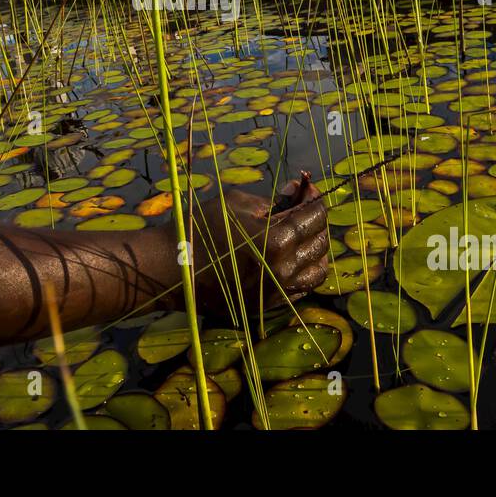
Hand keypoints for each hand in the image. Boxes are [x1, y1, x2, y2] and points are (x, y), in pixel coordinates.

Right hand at [187, 180, 328, 313]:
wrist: (175, 269)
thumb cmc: (202, 228)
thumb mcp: (237, 203)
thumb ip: (274, 200)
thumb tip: (297, 192)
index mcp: (277, 241)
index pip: (315, 217)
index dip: (315, 199)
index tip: (308, 190)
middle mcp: (283, 271)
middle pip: (320, 242)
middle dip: (317, 221)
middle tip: (303, 209)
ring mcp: (277, 292)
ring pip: (318, 271)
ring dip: (316, 250)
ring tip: (304, 237)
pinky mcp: (268, 306)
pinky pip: (301, 289)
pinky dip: (304, 272)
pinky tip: (293, 259)